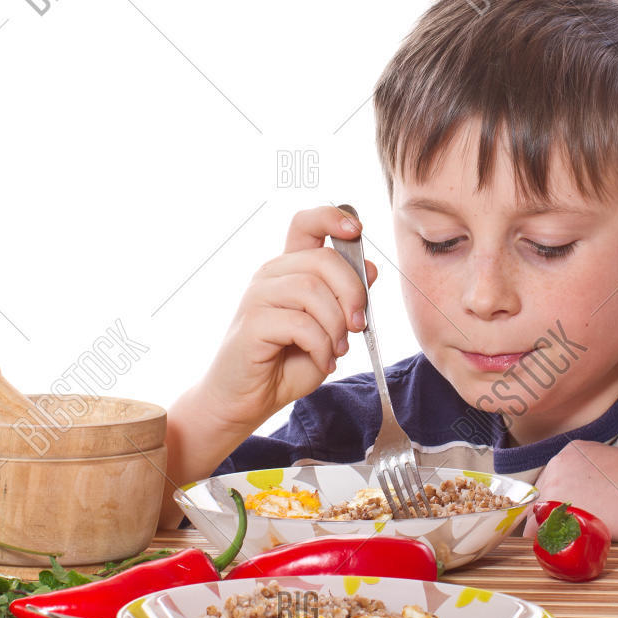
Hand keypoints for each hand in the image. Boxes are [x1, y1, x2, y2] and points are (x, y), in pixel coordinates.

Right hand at [196, 205, 377, 432]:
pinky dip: (321, 346)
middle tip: (358, 325)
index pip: (306, 224)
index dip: (331, 217)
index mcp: (290, 270)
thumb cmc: (286, 363)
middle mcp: (271, 275)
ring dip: (336, 325)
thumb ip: (346, 300)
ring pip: (313, 290)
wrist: (248, 400)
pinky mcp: (253, 323)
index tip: (355, 230)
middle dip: (353, 293)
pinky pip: (300, 323)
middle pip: (323, 259)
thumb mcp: (330, 329)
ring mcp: (258, 296)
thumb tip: (370, 267)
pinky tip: (322, 361)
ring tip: (336, 351)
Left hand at [524, 440, 617, 544]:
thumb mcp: (617, 469)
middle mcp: (558, 464)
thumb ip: (595, 479)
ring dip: (550, 533)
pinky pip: (537, 535)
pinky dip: (547, 547)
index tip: (572, 516)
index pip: (554, 481)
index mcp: (573, 451)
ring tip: (571, 546)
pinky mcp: (556, 511)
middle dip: (553, 518)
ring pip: (537, 517)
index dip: (562, 503)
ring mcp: (554, 486)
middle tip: (571, 535)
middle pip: (542, 498)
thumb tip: (590, 499)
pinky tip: (564, 554)